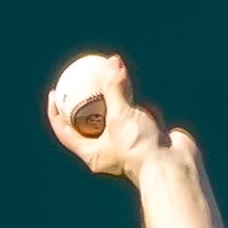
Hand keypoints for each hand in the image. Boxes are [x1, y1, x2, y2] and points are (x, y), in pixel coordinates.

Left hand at [44, 54, 171, 182]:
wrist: (172, 167)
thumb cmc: (139, 147)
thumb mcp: (120, 115)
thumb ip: (114, 88)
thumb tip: (112, 61)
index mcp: (91, 153)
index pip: (65, 132)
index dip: (56, 113)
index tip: (54, 92)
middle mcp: (108, 151)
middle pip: (91, 122)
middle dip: (87, 101)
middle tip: (83, 78)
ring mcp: (129, 145)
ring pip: (118, 118)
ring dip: (118, 100)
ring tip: (113, 77)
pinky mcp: (148, 139)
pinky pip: (140, 118)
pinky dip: (141, 109)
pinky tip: (142, 97)